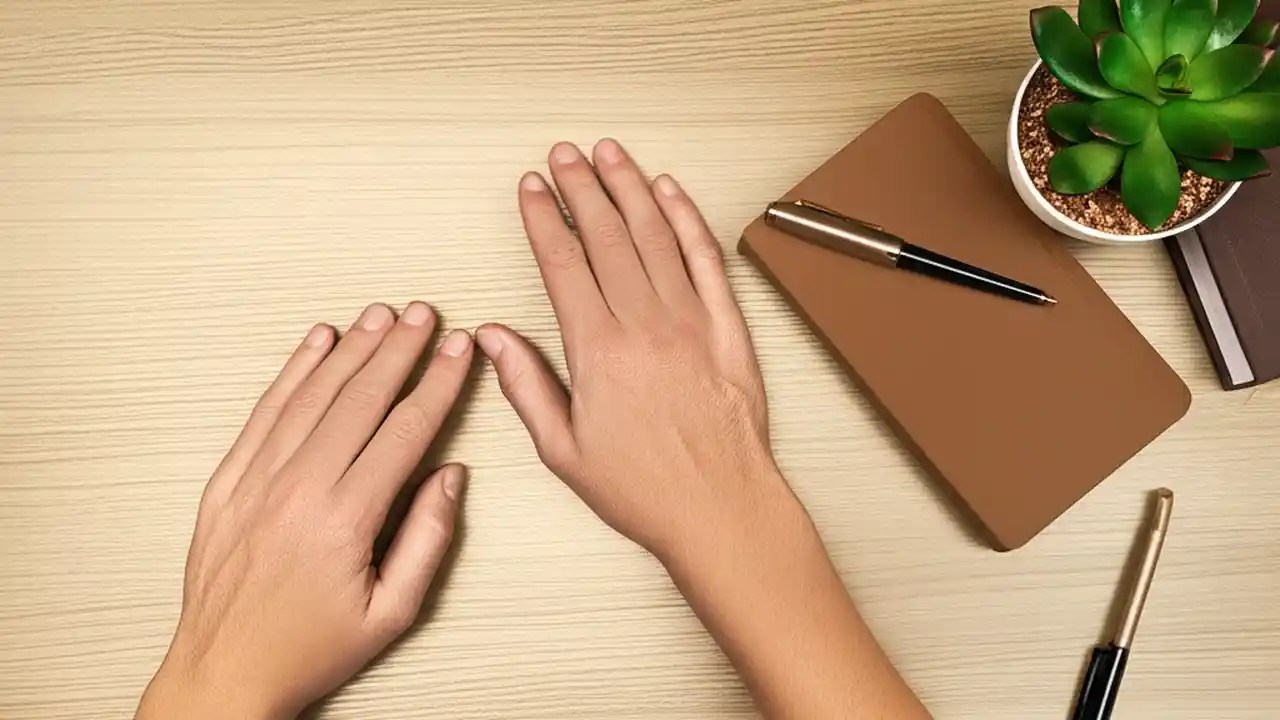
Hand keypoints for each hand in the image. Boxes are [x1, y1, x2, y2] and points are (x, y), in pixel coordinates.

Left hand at [137, 302, 473, 719]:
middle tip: (426, 314)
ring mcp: (256, 481)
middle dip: (399, 350)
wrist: (224, 673)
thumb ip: (428, 540)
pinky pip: (265, 413)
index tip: (460, 350)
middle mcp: (298, 489)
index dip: (438, 384)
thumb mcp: (392, 613)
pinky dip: (293, 372)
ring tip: (382, 315)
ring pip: (312, 396)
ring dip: (351, 350)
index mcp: (345, 520)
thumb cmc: (310, 649)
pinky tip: (317, 342)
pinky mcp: (226, 483)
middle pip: (359, 399)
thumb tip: (451, 476)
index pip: (404, 430)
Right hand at [476, 138, 781, 557]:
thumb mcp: (564, 450)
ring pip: (655, 236)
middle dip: (580, 188)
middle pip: (606, 236)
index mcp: (597, 351)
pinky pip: (706, 259)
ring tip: (609, 154)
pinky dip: (687, 219)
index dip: (542, 219)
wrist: (721, 508)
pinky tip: (670, 192)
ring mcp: (690, 320)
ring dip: (629, 188)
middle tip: (563, 154)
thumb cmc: (642, 489)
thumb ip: (526, 386)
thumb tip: (493, 337)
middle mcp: (644, 324)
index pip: (563, 263)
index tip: (530, 187)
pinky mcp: (728, 327)